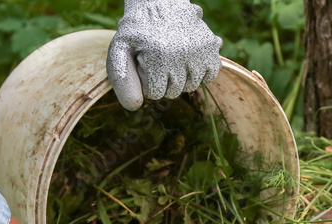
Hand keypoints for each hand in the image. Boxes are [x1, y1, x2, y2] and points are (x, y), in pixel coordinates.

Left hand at [107, 0, 222, 110]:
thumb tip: (135, 106)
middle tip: (158, 59)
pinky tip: (189, 61)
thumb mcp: (119, 49)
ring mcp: (199, 50)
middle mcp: (181, 54)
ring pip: (191, 86)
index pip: (155, 93)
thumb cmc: (137, 30)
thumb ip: (122, 79)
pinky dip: (201, 73)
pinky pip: (210, 75)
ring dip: (181, 78)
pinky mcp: (211, 46)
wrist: (159, 1)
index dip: (147, 81)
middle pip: (174, 92)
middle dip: (163, 80)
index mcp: (158, 56)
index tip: (144, 64)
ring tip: (172, 59)